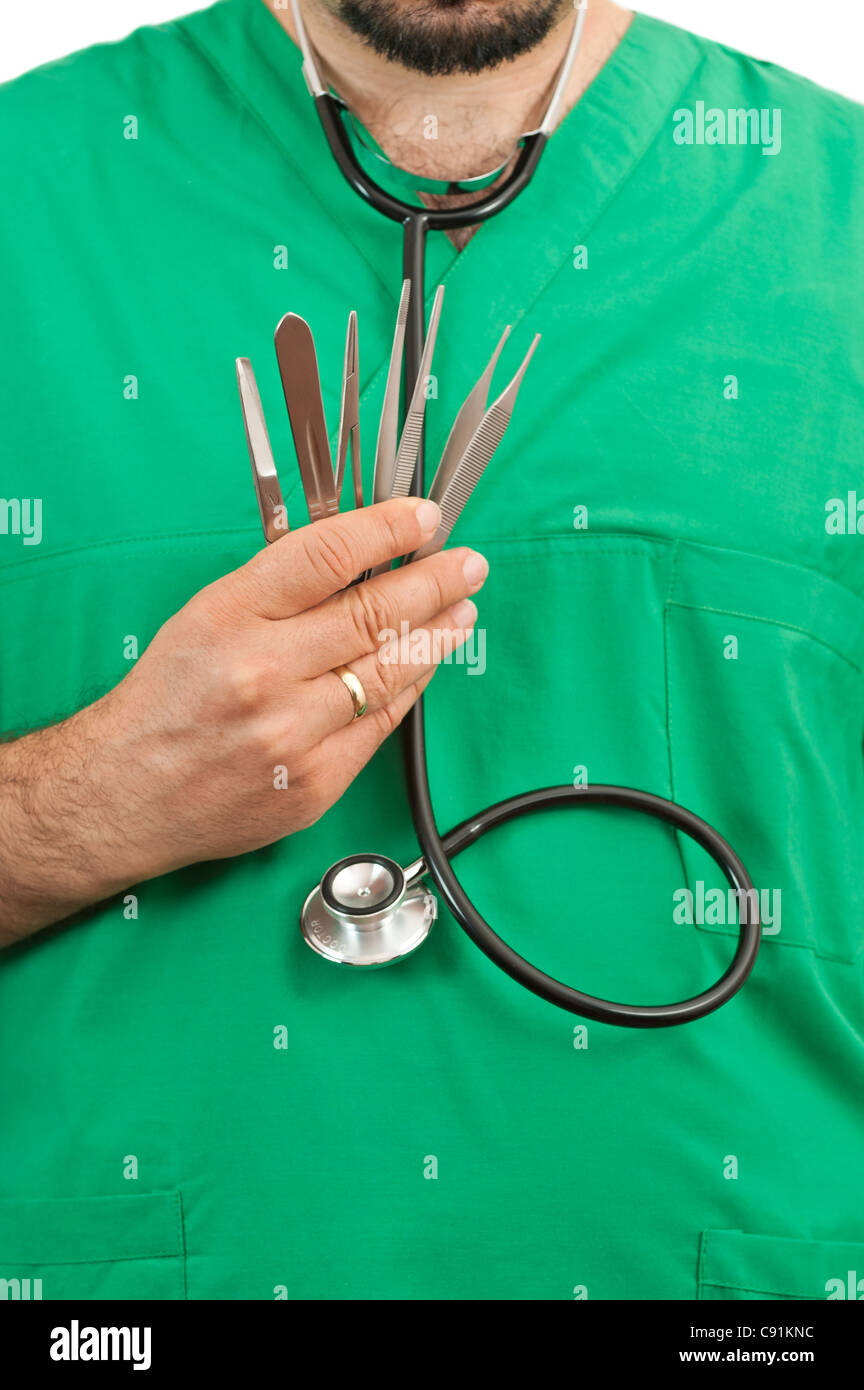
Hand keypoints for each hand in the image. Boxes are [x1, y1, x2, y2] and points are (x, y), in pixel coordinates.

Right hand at [0, 498, 487, 941]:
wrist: (125, 795)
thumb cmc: (167, 701)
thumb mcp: (206, 618)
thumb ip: (279, 588)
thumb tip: (360, 555)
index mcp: (230, 616)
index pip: (327, 555)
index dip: (387, 529)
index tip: (423, 518)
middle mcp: (263, 672)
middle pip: (373, 613)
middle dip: (434, 581)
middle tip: (467, 564)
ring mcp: (293, 733)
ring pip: (390, 671)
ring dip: (437, 634)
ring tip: (462, 610)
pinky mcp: (315, 783)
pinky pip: (382, 725)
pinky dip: (410, 688)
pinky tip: (425, 664)